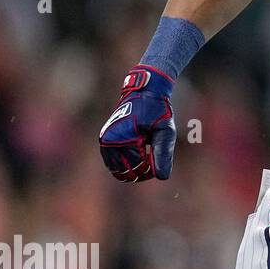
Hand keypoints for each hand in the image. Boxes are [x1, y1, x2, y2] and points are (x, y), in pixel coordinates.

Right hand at [99, 65, 176, 181]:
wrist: (145, 91)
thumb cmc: (158, 110)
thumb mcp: (165, 131)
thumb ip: (163, 154)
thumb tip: (162, 177)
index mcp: (119, 140)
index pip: (135, 170)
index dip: (151, 170)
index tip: (159, 158)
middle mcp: (107, 142)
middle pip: (124, 173)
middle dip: (142, 171)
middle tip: (154, 157)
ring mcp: (104, 141)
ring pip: (118, 170)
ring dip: (134, 168)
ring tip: (149, 154)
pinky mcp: (106, 140)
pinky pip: (114, 162)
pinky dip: (128, 162)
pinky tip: (141, 152)